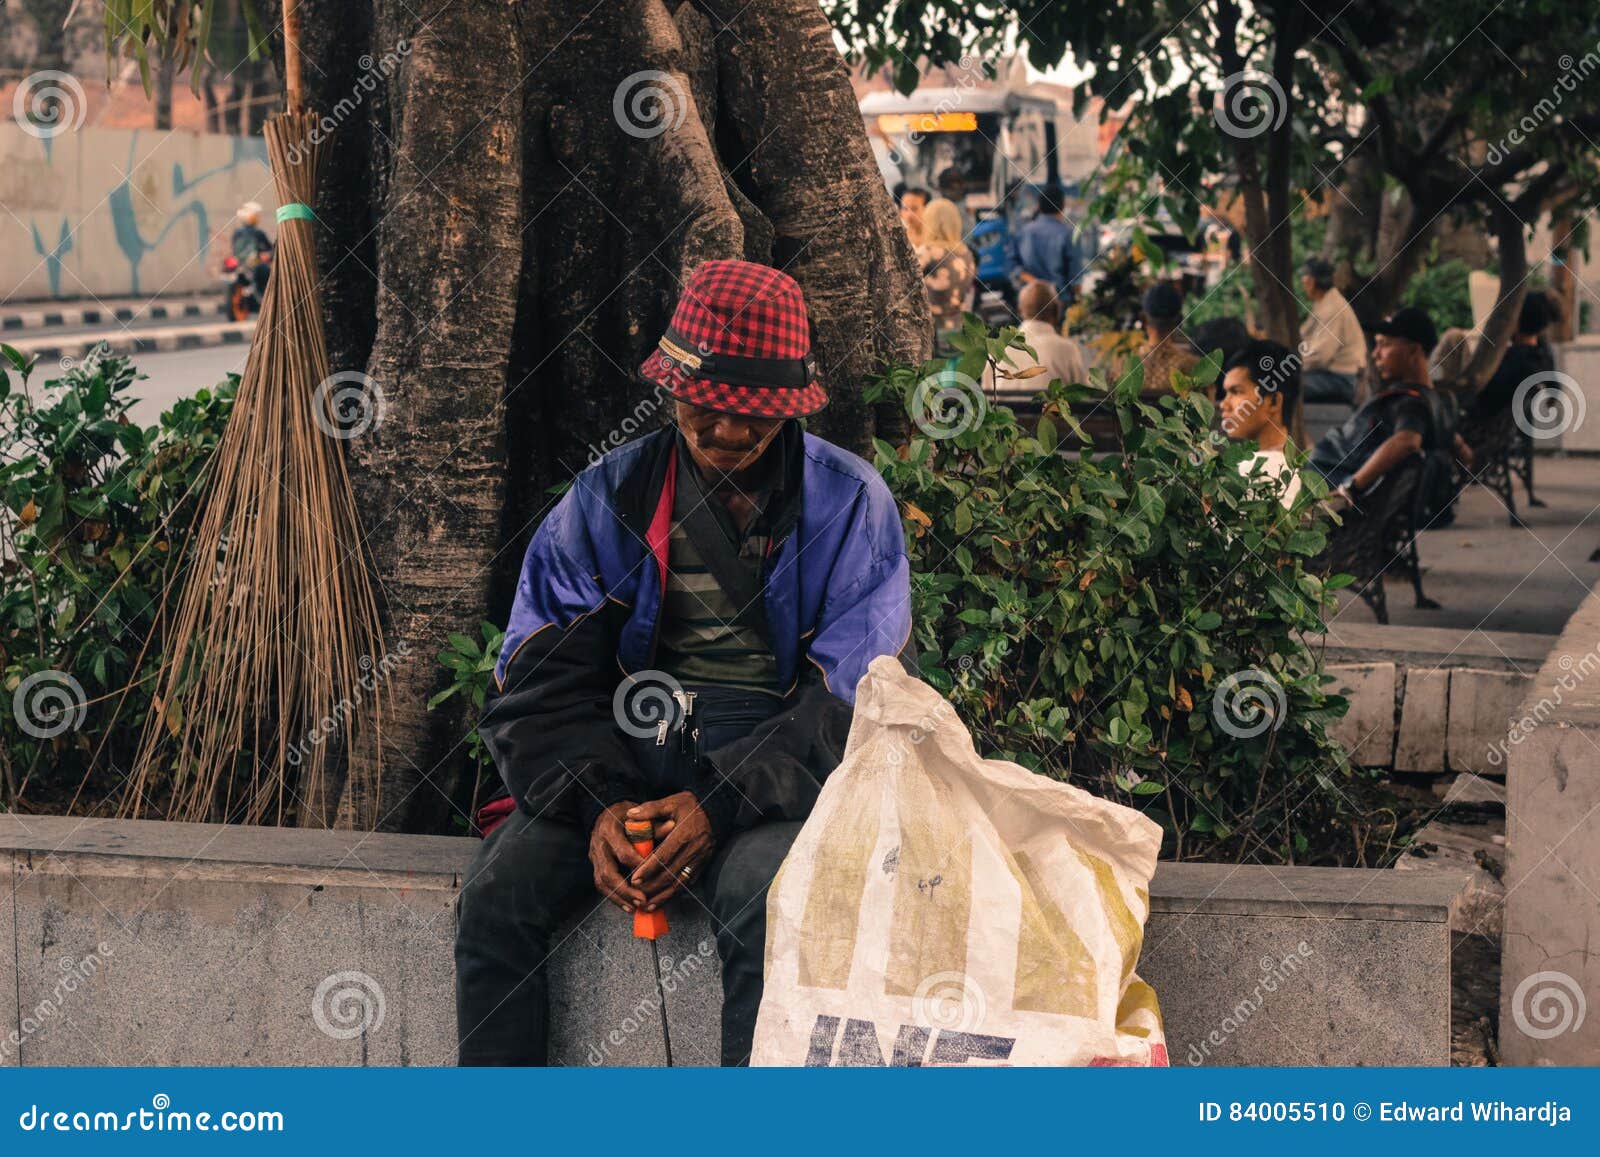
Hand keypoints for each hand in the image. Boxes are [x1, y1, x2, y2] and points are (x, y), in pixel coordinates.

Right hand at [588, 801, 646, 912]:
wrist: (607, 813)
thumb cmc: (628, 815)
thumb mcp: (641, 815)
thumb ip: (654, 824)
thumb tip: (672, 826)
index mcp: (610, 830)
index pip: (623, 852)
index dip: (638, 866)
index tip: (652, 876)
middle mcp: (599, 844)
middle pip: (608, 872)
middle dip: (625, 889)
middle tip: (642, 899)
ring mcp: (595, 856)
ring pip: (602, 881)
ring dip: (619, 897)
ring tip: (635, 907)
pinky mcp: (595, 865)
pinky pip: (601, 885)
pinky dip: (614, 897)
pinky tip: (628, 906)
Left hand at [625, 791, 715, 909]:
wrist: (716, 810)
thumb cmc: (692, 805)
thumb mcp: (672, 802)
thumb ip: (651, 809)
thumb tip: (630, 814)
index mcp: (684, 833)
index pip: (664, 855)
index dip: (648, 869)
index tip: (634, 879)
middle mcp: (693, 849)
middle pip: (670, 873)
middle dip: (652, 887)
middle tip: (635, 894)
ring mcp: (699, 859)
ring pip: (679, 882)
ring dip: (663, 896)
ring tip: (647, 906)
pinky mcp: (703, 865)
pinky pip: (687, 883)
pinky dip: (674, 893)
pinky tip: (662, 900)